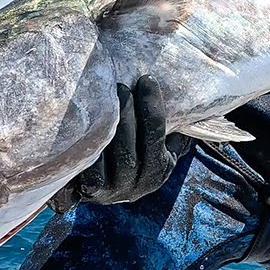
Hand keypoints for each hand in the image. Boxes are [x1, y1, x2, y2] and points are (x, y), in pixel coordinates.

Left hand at [50, 76, 184, 212]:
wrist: (97, 190)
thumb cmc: (133, 156)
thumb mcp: (159, 148)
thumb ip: (170, 129)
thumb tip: (185, 95)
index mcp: (159, 169)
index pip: (156, 136)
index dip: (152, 106)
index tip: (146, 79)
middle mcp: (136, 184)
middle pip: (130, 147)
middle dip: (126, 114)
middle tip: (120, 86)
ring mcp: (111, 189)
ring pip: (108, 156)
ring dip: (105, 127)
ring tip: (101, 98)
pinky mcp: (88, 189)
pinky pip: (88, 166)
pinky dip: (88, 146)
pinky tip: (84, 123)